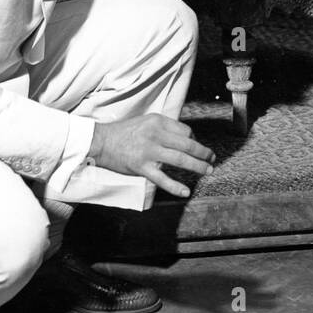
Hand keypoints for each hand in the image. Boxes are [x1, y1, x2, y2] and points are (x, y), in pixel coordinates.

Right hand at [89, 113, 214, 197]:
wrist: (101, 141)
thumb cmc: (125, 132)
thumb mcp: (146, 121)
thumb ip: (164, 128)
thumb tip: (185, 138)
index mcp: (158, 121)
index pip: (185, 131)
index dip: (194, 140)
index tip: (195, 147)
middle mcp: (156, 135)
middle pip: (187, 144)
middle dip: (203, 153)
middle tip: (211, 159)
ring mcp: (149, 151)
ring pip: (180, 160)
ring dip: (197, 166)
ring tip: (207, 171)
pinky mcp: (142, 167)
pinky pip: (162, 178)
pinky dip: (175, 186)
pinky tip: (186, 191)